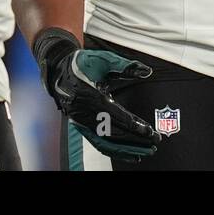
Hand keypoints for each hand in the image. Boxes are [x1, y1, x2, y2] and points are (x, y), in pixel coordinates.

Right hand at [34, 29, 159, 161]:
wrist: (59, 70)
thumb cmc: (83, 63)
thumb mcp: (104, 60)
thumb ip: (126, 66)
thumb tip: (147, 71)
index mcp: (90, 96)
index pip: (117, 117)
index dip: (135, 126)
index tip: (150, 132)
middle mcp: (84, 113)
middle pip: (114, 133)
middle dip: (135, 140)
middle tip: (154, 143)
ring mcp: (81, 122)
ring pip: (106, 142)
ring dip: (126, 150)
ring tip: (146, 152)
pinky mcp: (81, 127)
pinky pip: (98, 143)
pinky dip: (114, 151)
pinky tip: (129, 154)